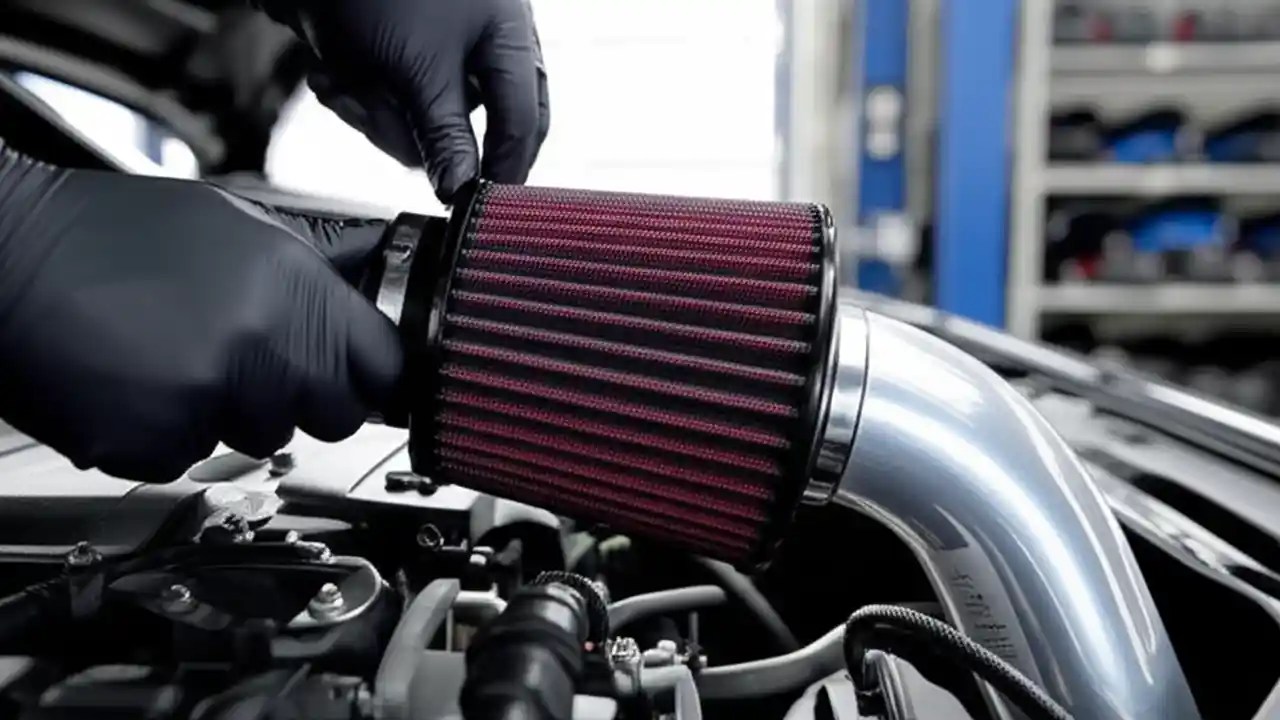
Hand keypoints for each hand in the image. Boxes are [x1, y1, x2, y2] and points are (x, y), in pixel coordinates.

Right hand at [0, 144, 402, 481]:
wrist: (4, 256)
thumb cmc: (107, 235)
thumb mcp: (234, 223)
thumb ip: (315, 267)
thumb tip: (375, 293)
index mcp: (289, 283)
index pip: (385, 363)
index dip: (373, 371)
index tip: (363, 373)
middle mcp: (258, 343)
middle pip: (337, 413)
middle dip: (306, 394)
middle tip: (253, 359)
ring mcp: (206, 399)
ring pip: (266, 439)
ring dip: (236, 413)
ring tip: (180, 356)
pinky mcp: (153, 443)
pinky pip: (195, 458)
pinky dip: (173, 434)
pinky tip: (142, 384)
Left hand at [260, 0, 549, 203]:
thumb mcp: (421, 70)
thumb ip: (447, 135)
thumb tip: (463, 190)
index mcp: (506, 46)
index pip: (522, 126)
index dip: (501, 170)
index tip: (473, 209)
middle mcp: (475, 52)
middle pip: (458, 133)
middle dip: (407, 132)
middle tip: (376, 112)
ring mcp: (430, 54)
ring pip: (411, 125)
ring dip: (369, 111)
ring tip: (345, 81)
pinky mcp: (388, 56)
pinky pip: (379, 103)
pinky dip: (350, 93)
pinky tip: (330, 71)